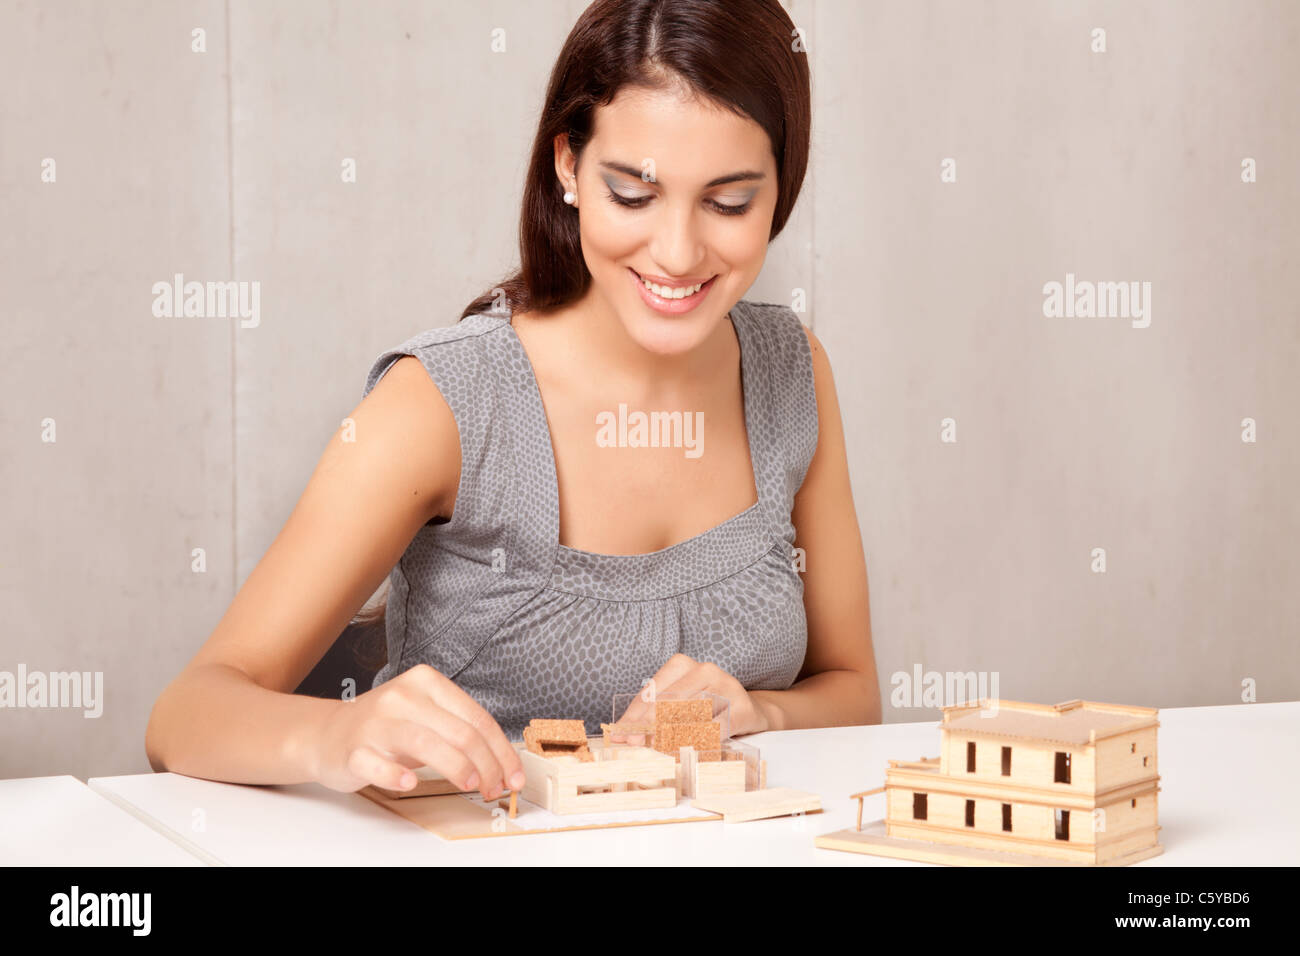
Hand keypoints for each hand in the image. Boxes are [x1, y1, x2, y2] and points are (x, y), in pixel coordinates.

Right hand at [310, 664, 524, 799]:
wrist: (328, 732)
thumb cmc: (386, 728)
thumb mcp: (426, 717)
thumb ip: (459, 731)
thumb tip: (502, 763)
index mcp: (426, 682)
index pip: (476, 718)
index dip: (501, 751)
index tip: (512, 775)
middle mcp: (402, 696)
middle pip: (458, 732)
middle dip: (486, 765)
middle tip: (494, 788)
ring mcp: (376, 722)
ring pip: (425, 743)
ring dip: (456, 768)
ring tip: (470, 785)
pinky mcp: (353, 748)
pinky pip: (377, 763)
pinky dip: (395, 774)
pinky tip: (410, 782)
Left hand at [616, 653, 772, 736]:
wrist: (751, 711)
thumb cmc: (707, 707)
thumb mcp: (679, 703)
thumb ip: (654, 714)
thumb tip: (624, 734)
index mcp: (682, 665)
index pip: (651, 692)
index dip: (633, 715)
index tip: (619, 735)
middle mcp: (705, 670)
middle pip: (668, 702)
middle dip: (647, 726)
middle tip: (633, 744)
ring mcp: (725, 687)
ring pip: (690, 715)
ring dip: (670, 736)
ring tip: (653, 751)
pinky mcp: (741, 708)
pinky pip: (714, 730)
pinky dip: (697, 743)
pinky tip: (683, 754)